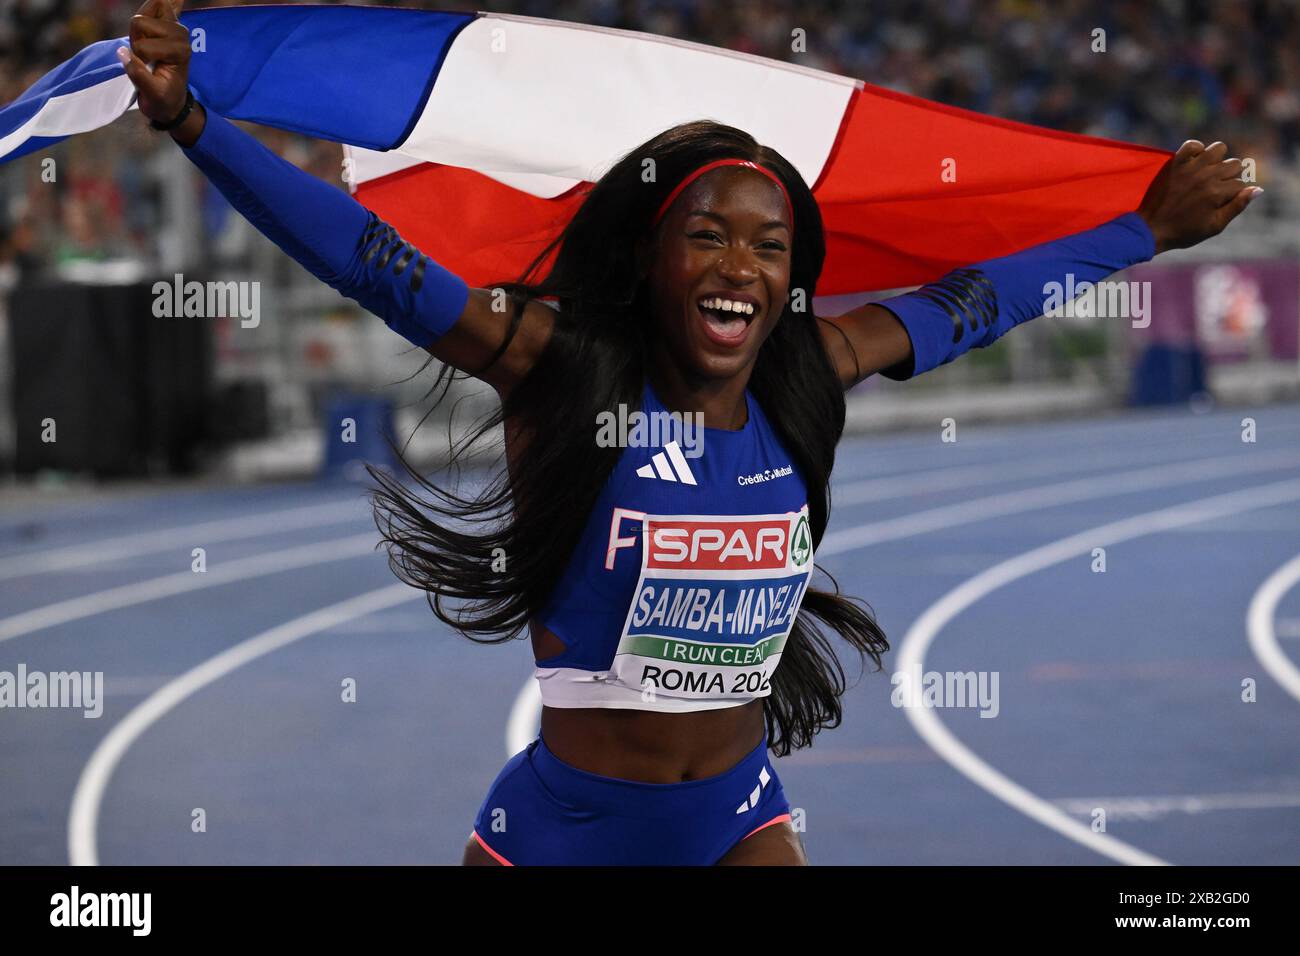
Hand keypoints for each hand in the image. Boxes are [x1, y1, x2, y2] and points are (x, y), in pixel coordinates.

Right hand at [116, 0, 189, 126]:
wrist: (171, 102)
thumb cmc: (163, 100)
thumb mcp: (152, 95)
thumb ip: (139, 76)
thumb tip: (122, 52)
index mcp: (180, 50)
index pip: (142, 42)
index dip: (137, 56)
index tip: (147, 69)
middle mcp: (180, 34)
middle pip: (138, 22)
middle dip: (135, 39)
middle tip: (145, 57)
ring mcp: (174, 26)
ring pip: (142, 11)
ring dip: (137, 30)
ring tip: (146, 48)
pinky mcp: (168, 22)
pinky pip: (159, 3)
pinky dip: (163, 3)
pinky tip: (172, 0)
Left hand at [1136, 140, 1261, 254]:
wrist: (1151, 229)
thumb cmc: (1184, 231)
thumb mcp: (1215, 226)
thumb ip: (1237, 206)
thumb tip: (1258, 188)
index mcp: (1218, 193)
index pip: (1241, 183)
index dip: (1234, 193)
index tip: (1221, 201)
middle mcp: (1207, 177)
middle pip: (1234, 164)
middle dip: (1230, 176)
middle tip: (1215, 188)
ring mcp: (1191, 168)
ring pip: (1219, 149)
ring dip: (1218, 159)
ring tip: (1208, 172)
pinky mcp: (1175, 163)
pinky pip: (1193, 144)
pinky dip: (1196, 149)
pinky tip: (1194, 162)